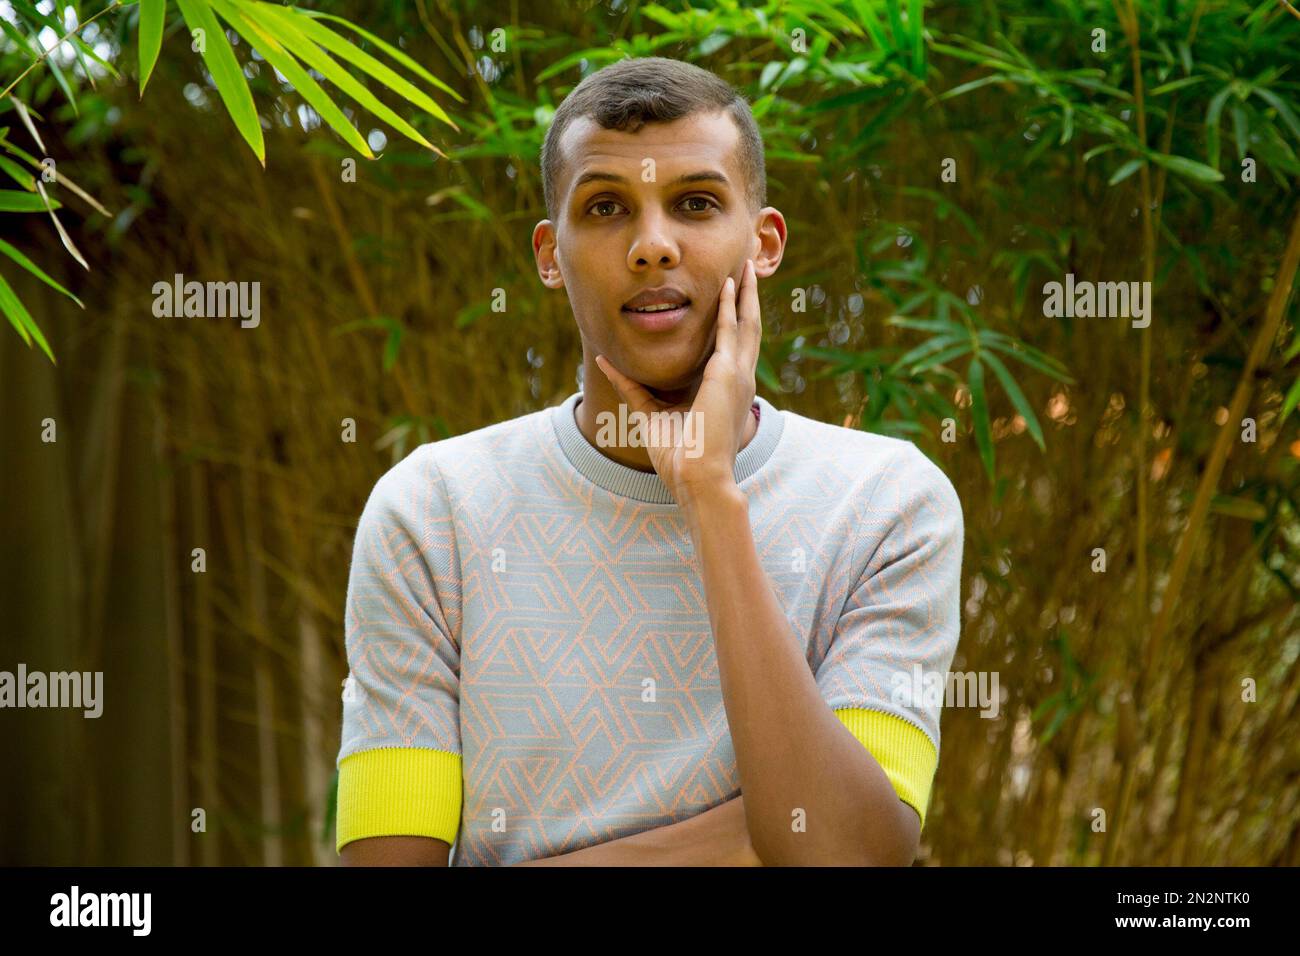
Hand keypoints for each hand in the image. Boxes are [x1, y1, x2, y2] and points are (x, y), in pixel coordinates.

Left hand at [595, 258, 761, 507]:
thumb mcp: (650, 414)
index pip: (734, 347)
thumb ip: (632, 387)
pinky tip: (731, 284)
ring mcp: (739, 376)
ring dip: (747, 294)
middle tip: (749, 271)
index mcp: (727, 392)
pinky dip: (732, 305)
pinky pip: (733, 331)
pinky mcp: (729, 375)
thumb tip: (607, 362)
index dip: (734, 320)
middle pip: (748, 330)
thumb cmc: (679, 457)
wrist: (697, 479)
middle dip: (748, 299)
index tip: (731, 298)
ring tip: (748, 267)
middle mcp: (739, 381)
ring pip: (748, 324)